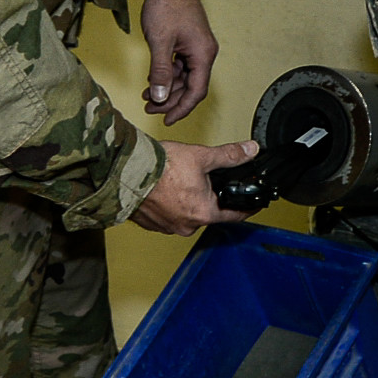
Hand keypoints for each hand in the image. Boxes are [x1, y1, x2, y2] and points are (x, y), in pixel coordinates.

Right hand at [132, 137, 258, 234]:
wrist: (127, 171)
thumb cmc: (160, 167)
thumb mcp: (202, 156)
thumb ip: (229, 155)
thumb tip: (250, 150)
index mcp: (204, 213)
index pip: (235, 215)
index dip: (245, 207)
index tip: (251, 205)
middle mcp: (187, 225)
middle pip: (209, 212)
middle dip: (210, 197)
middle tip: (204, 179)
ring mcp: (168, 227)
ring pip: (187, 214)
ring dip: (187, 201)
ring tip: (180, 181)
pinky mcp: (152, 224)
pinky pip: (168, 216)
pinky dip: (170, 205)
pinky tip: (166, 189)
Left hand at [140, 0, 218, 124]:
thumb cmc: (167, 5)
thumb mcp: (160, 42)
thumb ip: (160, 72)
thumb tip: (159, 97)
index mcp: (203, 54)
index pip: (196, 92)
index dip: (181, 109)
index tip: (167, 120)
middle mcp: (203, 53)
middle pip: (190, 87)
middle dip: (170, 100)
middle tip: (150, 108)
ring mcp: (196, 47)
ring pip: (183, 77)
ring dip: (166, 88)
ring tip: (147, 97)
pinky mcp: (187, 42)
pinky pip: (179, 66)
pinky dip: (166, 75)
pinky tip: (151, 81)